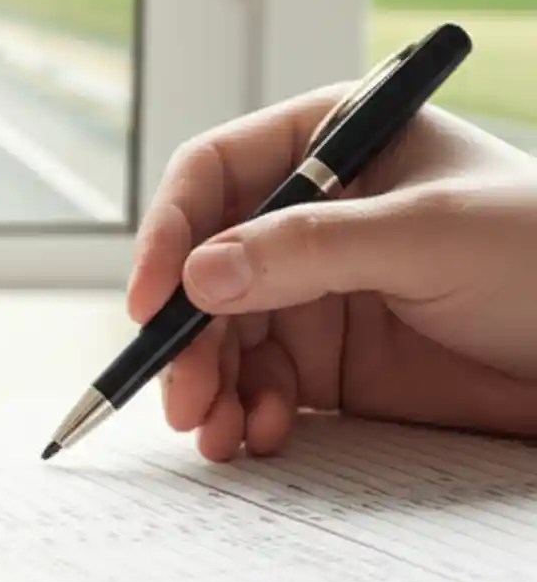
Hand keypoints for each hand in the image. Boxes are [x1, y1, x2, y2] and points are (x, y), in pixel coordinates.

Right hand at [128, 85, 536, 461]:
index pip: (213, 176)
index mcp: (328, 146)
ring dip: (208, 383)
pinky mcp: (329, 361)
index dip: (169, 234)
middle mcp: (306, 217)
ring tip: (215, 432)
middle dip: (187, 334)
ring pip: (222, 334)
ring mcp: (314, 291)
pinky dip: (246, 412)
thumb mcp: (429, 236)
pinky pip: (259, 384)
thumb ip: (310, 249)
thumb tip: (198, 276)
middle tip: (181, 393)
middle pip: (204, 268)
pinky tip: (259, 435)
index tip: (152, 299)